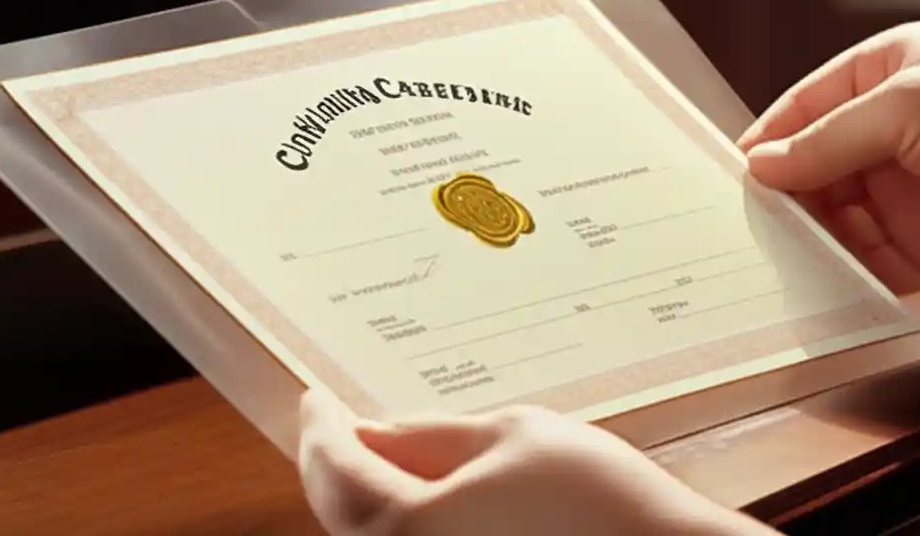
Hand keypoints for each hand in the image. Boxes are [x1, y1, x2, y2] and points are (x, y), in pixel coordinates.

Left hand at [297, 391, 775, 535]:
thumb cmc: (601, 501)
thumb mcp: (514, 436)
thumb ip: (432, 436)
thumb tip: (375, 431)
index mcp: (411, 529)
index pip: (338, 470)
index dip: (323, 426)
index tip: (318, 397)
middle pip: (341, 515)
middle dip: (330, 464)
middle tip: (332, 422)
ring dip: (361, 496)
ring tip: (372, 451)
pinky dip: (398, 523)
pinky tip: (416, 495)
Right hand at [738, 21, 919, 294]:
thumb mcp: (905, 107)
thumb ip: (827, 140)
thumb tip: (760, 165)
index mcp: (889, 75)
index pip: (808, 105)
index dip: (770, 136)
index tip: (731, 170)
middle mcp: (893, 131)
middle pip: (814, 165)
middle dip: (783, 191)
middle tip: (745, 219)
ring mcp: (906, 190)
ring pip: (833, 215)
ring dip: (807, 234)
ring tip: (772, 254)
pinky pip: (863, 259)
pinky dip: (838, 270)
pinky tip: (814, 279)